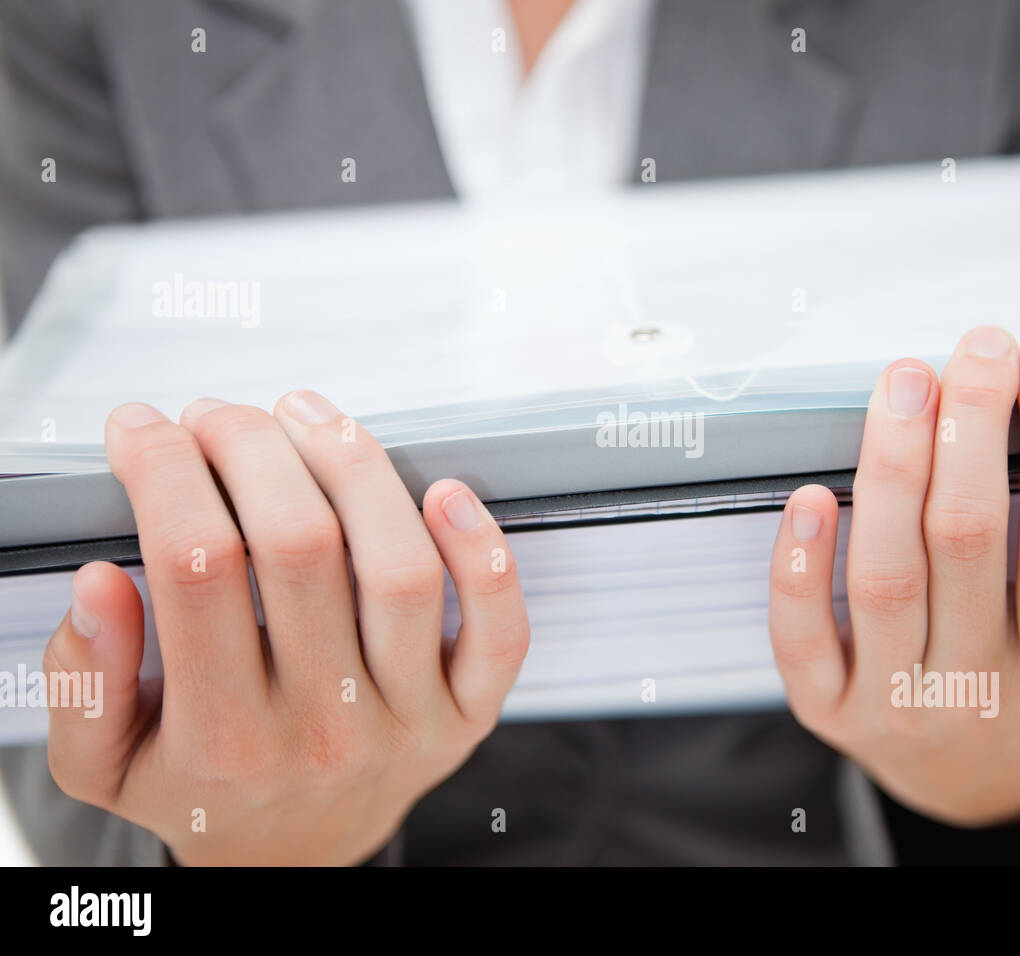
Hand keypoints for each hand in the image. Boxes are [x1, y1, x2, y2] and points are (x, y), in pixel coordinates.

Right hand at [43, 392, 528, 863]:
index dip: (164, 471)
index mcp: (222, 734)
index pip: (196, 566)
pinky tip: (447, 492)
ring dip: (354, 467)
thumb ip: (85, 676)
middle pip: (299, 546)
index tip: (143, 430)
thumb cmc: (204, 788)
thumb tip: (103, 580)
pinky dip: (483, 556)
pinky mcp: (468, 710)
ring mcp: (405, 715)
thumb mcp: (104, 759)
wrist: (293, 858)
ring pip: (399, 568)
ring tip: (305, 416)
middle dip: (250, 448)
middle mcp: (321, 722)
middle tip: (218, 416)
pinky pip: (497, 630)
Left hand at [768, 327, 1019, 825]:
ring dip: (891, 466)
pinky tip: (810, 492)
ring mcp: (893, 701)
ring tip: (905, 382)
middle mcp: (978, 690)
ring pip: (886, 572)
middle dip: (973, 426)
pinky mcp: (826, 706)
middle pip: (969, 538)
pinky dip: (797, 564)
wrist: (973, 786)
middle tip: (977, 348)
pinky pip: (800, 635)